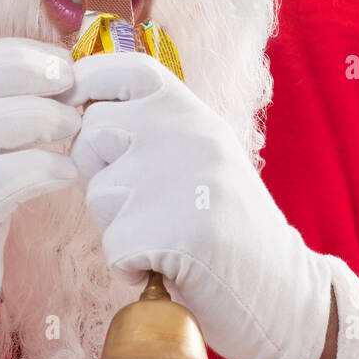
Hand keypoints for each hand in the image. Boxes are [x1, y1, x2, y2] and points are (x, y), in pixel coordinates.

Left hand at [61, 52, 332, 358]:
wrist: (282, 289)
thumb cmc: (226, 225)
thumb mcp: (199, 154)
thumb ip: (152, 126)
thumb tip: (76, 109)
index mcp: (194, 112)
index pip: (124, 68)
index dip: (87, 82)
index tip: (76, 109)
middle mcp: (190, 133)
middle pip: (91, 135)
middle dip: (99, 174)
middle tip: (141, 204)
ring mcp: (184, 179)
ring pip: (98, 195)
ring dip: (117, 226)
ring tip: (164, 235)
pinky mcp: (178, 231)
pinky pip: (114, 246)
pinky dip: (130, 267)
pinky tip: (167, 266)